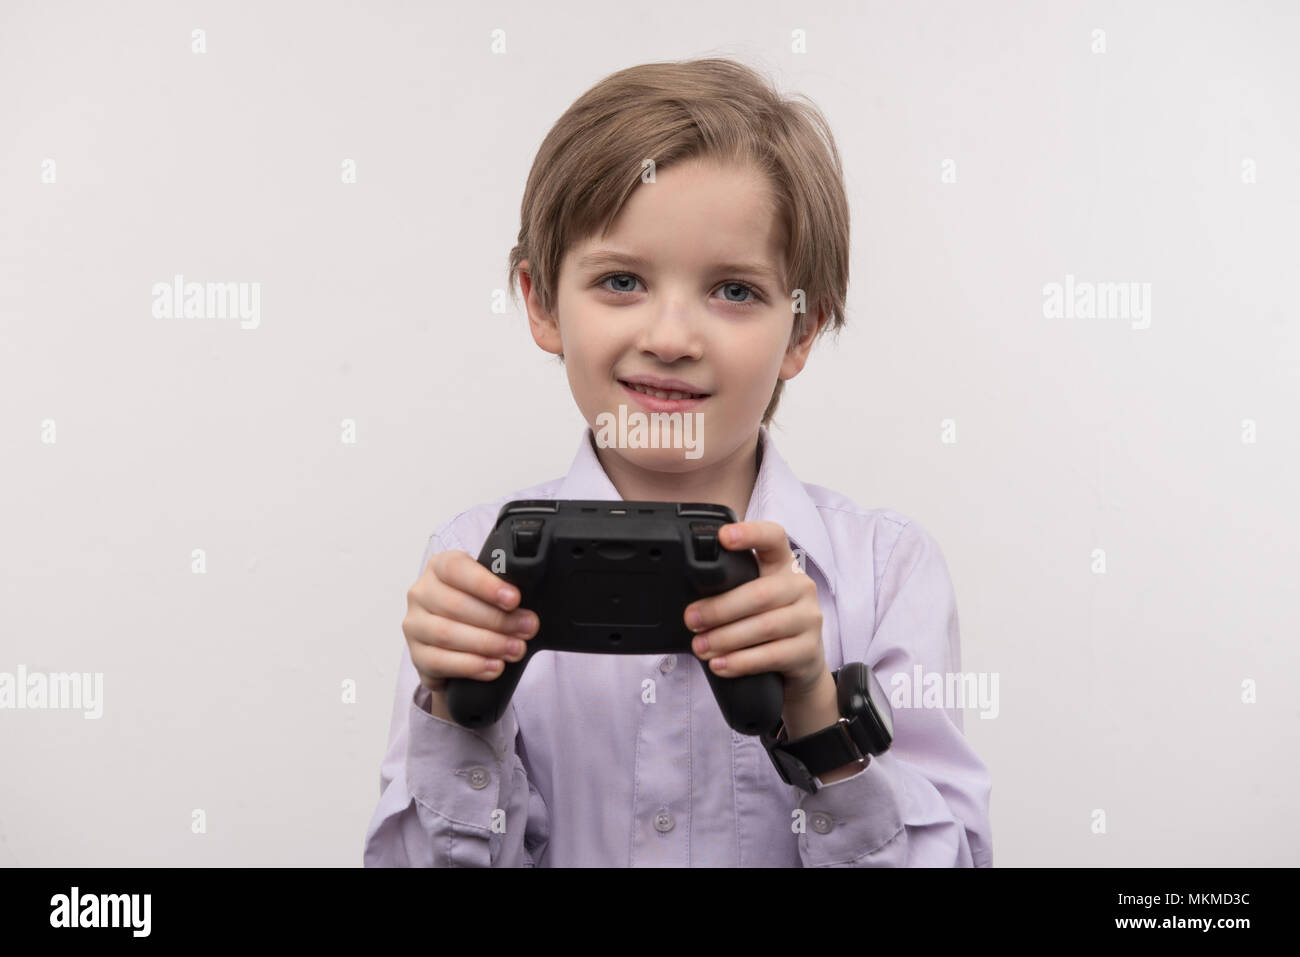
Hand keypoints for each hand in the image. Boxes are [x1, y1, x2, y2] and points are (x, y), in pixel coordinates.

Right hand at [402, 550, 538, 708]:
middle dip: (497, 619)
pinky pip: (440, 661)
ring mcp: (414, 625)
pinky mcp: (416, 655)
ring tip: (515, 649)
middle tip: (527, 628)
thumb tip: (528, 614)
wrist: (459, 645)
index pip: (456, 569)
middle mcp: (421, 592)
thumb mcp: (490, 592)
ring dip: (487, 643)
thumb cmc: (479, 609)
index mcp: (439, 567)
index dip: (486, 585)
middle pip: (456, 605)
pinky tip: (495, 667)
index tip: (514, 599)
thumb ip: (503, 594)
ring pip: (447, 633)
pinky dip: (471, 665)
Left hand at [683, 521, 829, 706]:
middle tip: (691, 620)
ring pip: (764, 626)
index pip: (773, 537)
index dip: (750, 533)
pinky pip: (771, 655)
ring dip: (725, 638)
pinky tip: (720, 664)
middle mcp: (801, 586)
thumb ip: (732, 587)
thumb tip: (689, 600)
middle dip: (719, 608)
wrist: (801, 662)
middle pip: (760, 593)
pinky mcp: (809, 650)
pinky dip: (741, 662)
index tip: (722, 537)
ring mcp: (809, 618)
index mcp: (783, 564)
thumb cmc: (766, 622)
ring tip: (700, 647)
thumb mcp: (754, 596)